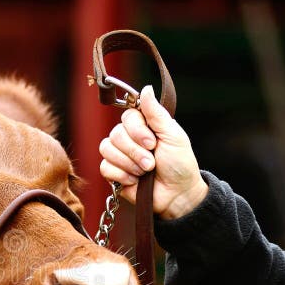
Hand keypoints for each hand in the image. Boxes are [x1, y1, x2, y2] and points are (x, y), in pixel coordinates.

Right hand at [99, 85, 207, 219]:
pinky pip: (105, 167)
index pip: (127, 117)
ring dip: (128, 163)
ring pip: (106, 149)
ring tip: (145, 171)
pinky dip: (121, 174)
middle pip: (115, 134)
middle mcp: (129, 138)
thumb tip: (145, 89)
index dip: (136, 130)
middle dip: (135, 151)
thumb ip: (156, 113)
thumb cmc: (180, 165)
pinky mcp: (113, 173)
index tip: (152, 142)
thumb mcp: (173, 135)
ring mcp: (120, 156)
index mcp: (144, 126)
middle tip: (151, 162)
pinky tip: (134, 180)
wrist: (177, 195)